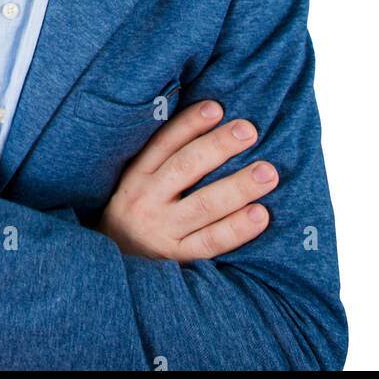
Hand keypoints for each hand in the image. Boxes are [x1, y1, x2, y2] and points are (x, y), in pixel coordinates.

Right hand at [95, 100, 277, 260]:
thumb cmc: (135, 216)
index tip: (217, 108)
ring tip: (268, 173)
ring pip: (204, 205)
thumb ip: (162, 160)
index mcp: (136, 176)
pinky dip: (237, 228)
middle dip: (219, 146)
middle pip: (186, 167)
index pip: (163, 143)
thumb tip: (207, 120)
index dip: (190, 124)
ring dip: (238, 187)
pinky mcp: (177, 259)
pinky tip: (260, 214)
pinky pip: (212, 242)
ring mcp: (162, 231)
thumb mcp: (135, 183)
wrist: (110, 270)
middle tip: (250, 131)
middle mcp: (146, 200)